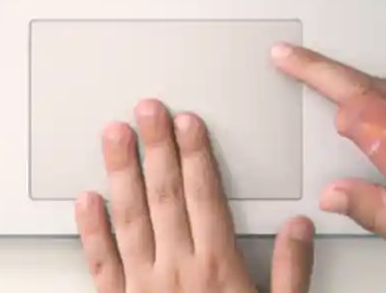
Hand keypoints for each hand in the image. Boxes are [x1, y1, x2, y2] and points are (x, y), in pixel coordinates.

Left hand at [76, 100, 314, 292]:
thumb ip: (292, 271)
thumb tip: (300, 226)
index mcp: (217, 270)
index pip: (205, 197)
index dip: (196, 155)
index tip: (188, 123)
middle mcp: (176, 273)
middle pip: (165, 196)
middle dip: (156, 148)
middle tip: (147, 110)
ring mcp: (142, 288)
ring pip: (128, 219)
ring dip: (121, 173)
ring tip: (114, 136)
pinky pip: (99, 264)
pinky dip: (91, 230)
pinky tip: (85, 199)